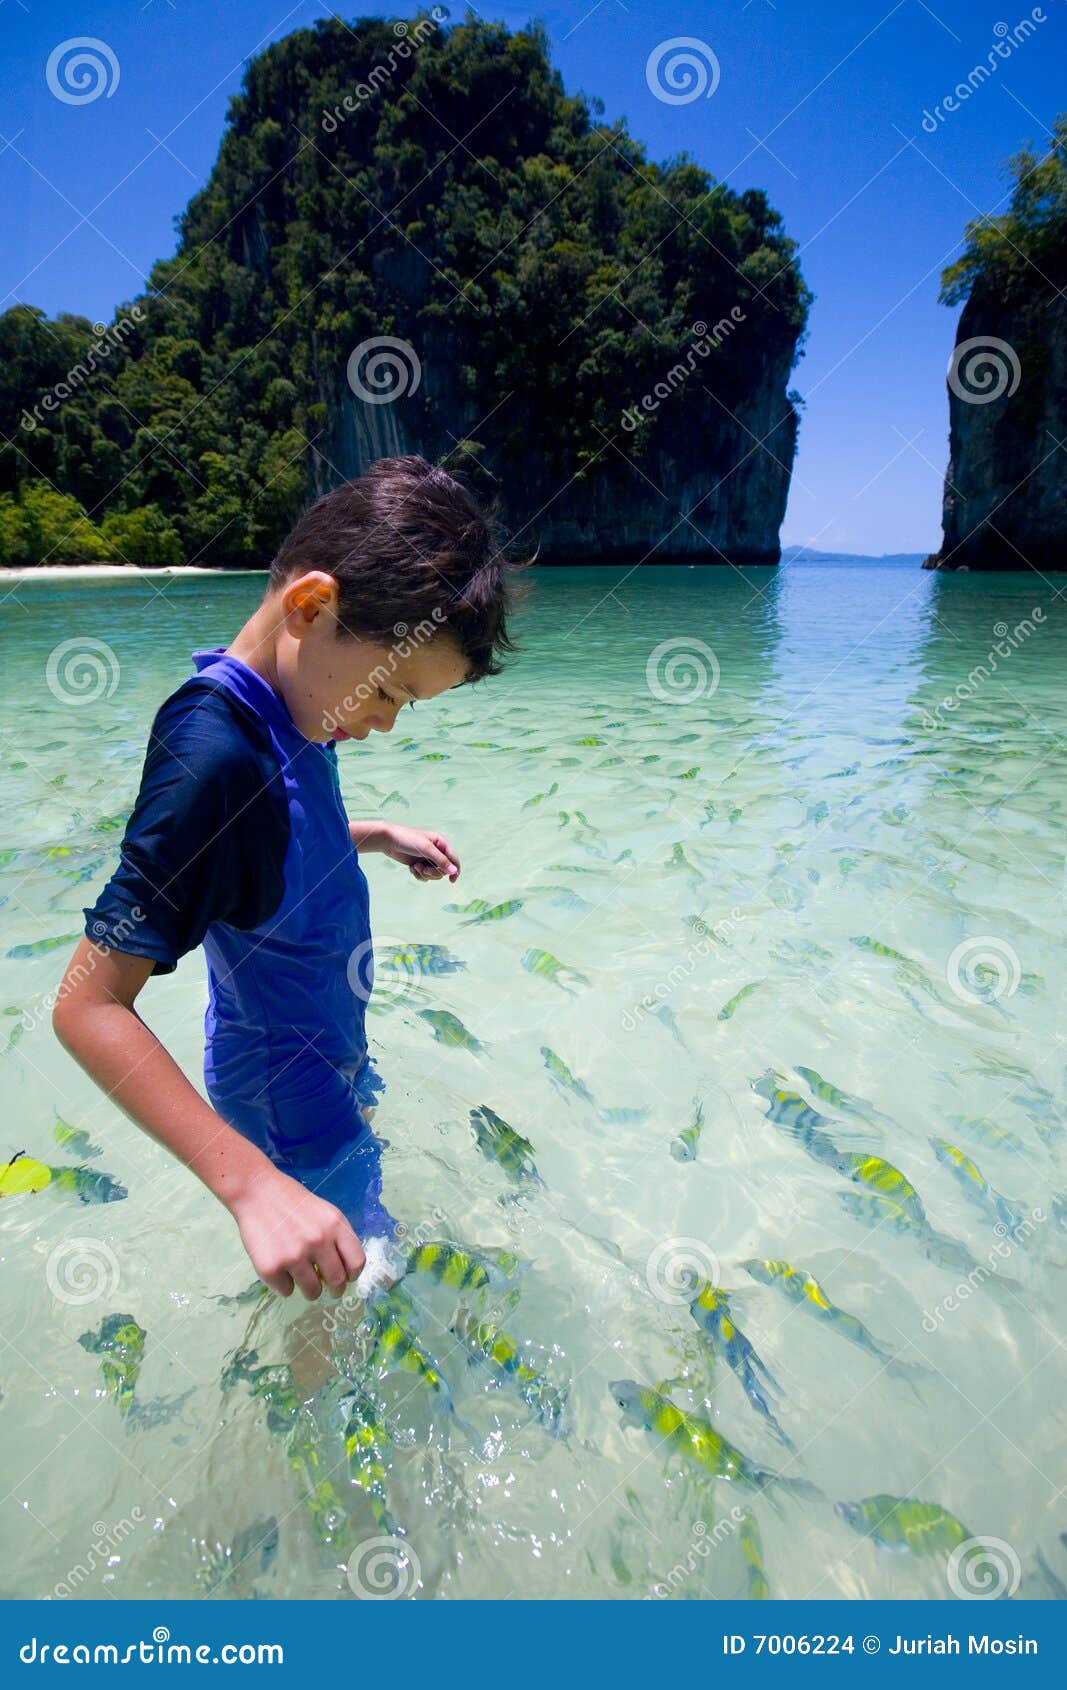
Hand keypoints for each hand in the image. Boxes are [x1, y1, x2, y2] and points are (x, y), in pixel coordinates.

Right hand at [227, 1165, 365, 1299]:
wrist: (257, 1192)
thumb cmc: (293, 1203)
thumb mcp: (324, 1213)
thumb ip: (336, 1238)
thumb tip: (342, 1272)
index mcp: (335, 1225)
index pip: (357, 1262)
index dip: (352, 1275)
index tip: (346, 1278)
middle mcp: (318, 1241)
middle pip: (337, 1281)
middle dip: (335, 1290)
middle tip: (329, 1290)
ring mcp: (294, 1255)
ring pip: (312, 1291)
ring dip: (310, 1290)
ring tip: (302, 1279)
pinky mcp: (271, 1268)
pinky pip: (286, 1291)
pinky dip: (284, 1285)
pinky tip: (280, 1269)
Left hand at [381, 824, 459, 882]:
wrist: (388, 841)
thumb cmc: (408, 839)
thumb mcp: (426, 849)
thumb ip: (441, 860)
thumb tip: (454, 871)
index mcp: (441, 843)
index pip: (453, 858)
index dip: (455, 869)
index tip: (452, 880)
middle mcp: (436, 851)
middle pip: (444, 869)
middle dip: (434, 872)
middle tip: (424, 870)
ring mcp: (427, 858)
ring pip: (434, 874)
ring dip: (425, 873)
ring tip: (416, 867)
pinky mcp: (419, 864)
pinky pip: (425, 876)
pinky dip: (419, 874)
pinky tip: (412, 868)